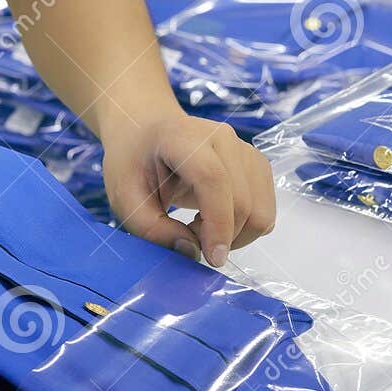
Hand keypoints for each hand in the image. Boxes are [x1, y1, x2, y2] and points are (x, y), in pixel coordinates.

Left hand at [101, 113, 276, 266]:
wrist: (147, 132)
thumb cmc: (133, 163)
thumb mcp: (125, 200)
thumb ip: (154, 230)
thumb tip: (193, 252)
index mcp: (183, 138)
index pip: (213, 180)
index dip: (217, 224)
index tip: (211, 258)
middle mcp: (222, 138)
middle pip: (242, 202)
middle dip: (223, 236)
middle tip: (189, 237)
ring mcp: (245, 150)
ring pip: (261, 211)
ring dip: (236, 234)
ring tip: (201, 226)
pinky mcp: (257, 165)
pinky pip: (265, 210)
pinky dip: (246, 226)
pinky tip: (216, 218)